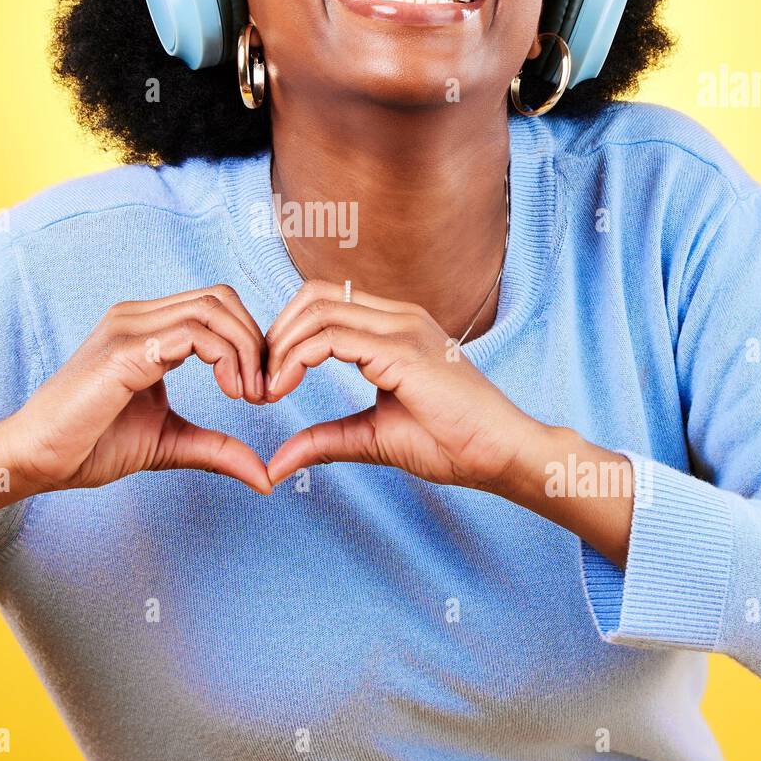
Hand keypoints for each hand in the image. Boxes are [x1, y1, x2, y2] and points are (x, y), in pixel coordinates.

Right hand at [0, 285, 272, 496]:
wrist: (34, 459)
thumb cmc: (89, 446)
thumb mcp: (169, 443)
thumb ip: (216, 449)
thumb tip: (265, 477)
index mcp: (146, 328)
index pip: (215, 306)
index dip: (249, 341)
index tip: (260, 390)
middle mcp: (137, 316)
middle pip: (221, 298)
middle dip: (255, 340)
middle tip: (262, 391)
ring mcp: (129, 328)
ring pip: (212, 308)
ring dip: (246, 349)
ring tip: (248, 394)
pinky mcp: (126, 350)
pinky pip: (193, 333)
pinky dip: (227, 357)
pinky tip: (231, 391)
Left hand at [262, 279, 546, 493]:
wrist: (502, 455)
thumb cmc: (452, 444)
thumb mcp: (372, 437)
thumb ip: (326, 441)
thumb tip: (276, 464)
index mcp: (394, 327)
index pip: (324, 303)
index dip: (286, 336)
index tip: (266, 382)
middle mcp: (398, 316)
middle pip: (313, 295)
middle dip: (275, 335)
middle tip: (257, 382)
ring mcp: (402, 327)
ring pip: (317, 310)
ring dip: (280, 348)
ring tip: (266, 390)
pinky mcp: (402, 350)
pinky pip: (331, 337)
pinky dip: (296, 360)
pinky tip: (283, 391)